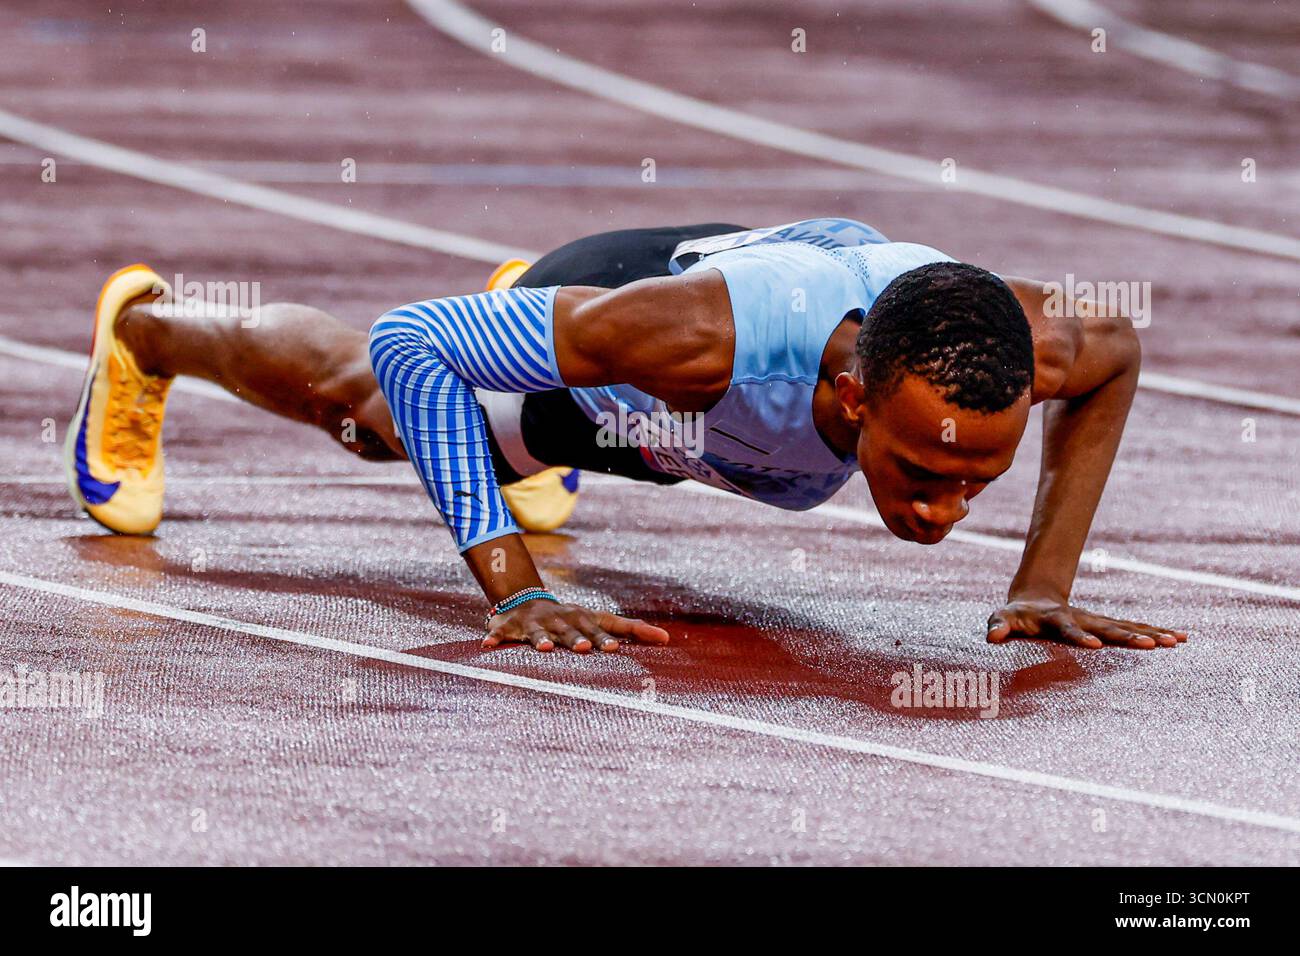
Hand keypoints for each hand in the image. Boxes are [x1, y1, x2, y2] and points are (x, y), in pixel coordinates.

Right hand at [483, 599, 670, 653]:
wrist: (528, 601)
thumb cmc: (573, 618)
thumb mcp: (600, 620)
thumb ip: (632, 629)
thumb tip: (668, 638)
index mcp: (581, 619)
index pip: (598, 628)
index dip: (607, 638)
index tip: (617, 650)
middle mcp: (560, 620)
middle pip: (570, 631)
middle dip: (577, 639)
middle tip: (585, 648)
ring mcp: (534, 624)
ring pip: (537, 633)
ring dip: (541, 640)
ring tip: (545, 649)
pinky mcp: (509, 627)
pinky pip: (500, 633)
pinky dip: (494, 638)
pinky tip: (486, 646)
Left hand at [987, 597, 1187, 649]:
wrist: (1034, 599)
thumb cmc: (1016, 616)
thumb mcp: (1002, 619)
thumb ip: (997, 626)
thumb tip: (991, 637)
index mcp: (1056, 620)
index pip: (1068, 629)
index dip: (1079, 637)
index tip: (1094, 645)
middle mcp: (1082, 619)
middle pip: (1107, 627)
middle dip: (1129, 637)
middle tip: (1153, 644)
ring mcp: (1097, 621)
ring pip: (1127, 626)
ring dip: (1151, 633)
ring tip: (1176, 641)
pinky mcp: (1107, 626)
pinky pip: (1134, 628)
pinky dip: (1156, 632)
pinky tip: (1180, 639)